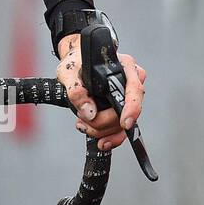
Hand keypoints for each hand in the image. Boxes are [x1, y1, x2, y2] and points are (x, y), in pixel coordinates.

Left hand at [56, 33, 146, 150]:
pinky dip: (111, 137)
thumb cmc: (75, 63)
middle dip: (103, 122)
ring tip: (82, 125)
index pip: (135, 89)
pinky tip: (100, 141)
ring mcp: (129, 97)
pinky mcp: (122, 110)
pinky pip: (122, 129)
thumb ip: (75, 90)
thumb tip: (88, 112)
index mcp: (124, 66)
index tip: (124, 123)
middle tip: (82, 120)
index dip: (132, 108)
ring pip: (122, 123)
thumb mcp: (68, 72)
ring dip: (102, 130)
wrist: (76, 66)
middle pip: (126, 111)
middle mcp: (131, 81)